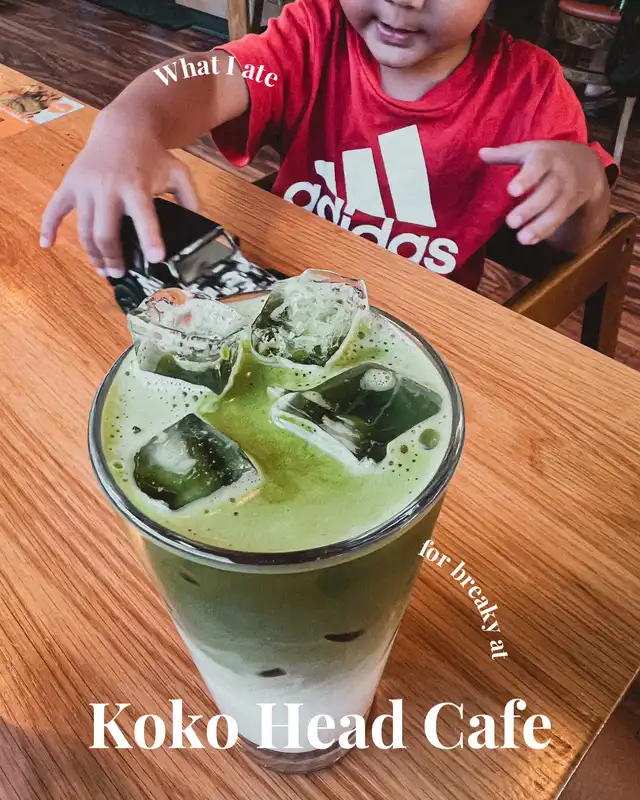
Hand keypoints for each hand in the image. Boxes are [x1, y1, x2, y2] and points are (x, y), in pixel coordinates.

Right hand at [40, 116, 198, 277]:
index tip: (155, 259)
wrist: (124, 128)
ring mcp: (86, 186)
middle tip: (121, 273)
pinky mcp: (70, 184)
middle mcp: (108, 187)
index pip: (144, 217)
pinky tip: (48, 245)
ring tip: (103, 269)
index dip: (150, 239)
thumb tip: (199, 229)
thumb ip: (190, 200)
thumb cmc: (153, 156)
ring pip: (84, 230)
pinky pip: (55, 209)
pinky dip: (49, 227)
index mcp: (137, 185)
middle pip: (105, 233)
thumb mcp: (179, 173)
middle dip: (113, 258)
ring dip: (92, 254)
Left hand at [479, 141, 607, 246]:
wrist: (586, 164)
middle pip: (548, 191)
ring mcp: (567, 192)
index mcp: (546, 157)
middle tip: (511, 222)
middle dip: (531, 208)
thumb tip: (481, 153)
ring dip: (539, 226)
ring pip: (556, 210)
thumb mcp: (530, 150)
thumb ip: (506, 154)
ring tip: (521, 239)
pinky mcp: (570, 207)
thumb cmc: (549, 157)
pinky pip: (558, 220)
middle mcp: (560, 174)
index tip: (511, 191)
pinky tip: (529, 240)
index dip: (526, 178)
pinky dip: (544, 231)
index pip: (538, 165)